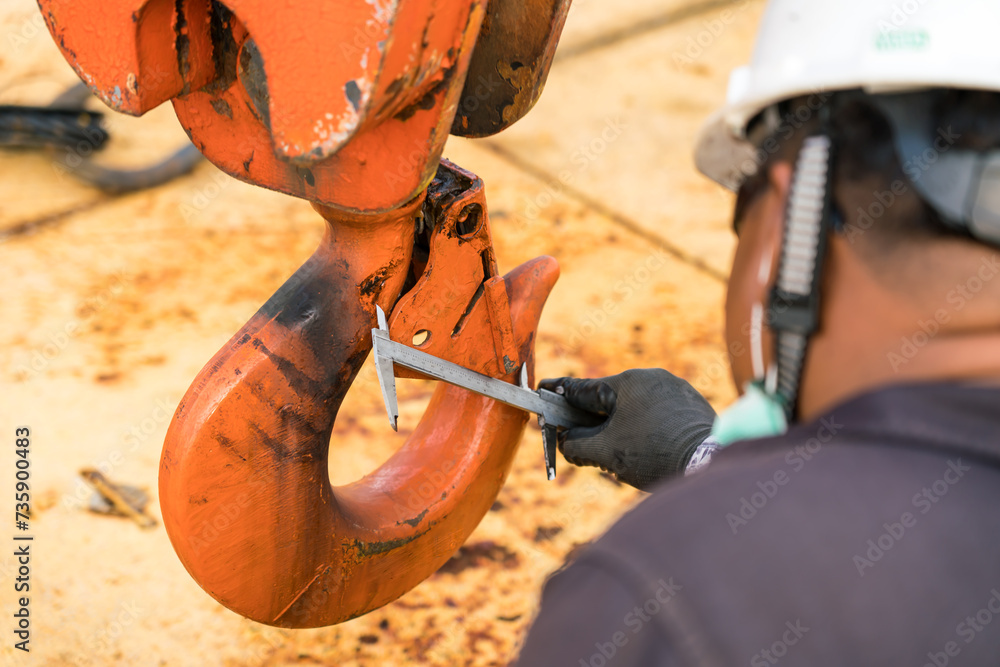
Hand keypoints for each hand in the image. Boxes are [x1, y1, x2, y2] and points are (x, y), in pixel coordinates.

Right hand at [539, 369, 715, 490]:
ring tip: (619, 457)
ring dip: (620, 428)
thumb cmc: (655, 454)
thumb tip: (564, 439)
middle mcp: (652, 378)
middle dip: (592, 422)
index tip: (541, 391)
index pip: (582, 388)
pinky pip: (656, 413)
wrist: (711, 462)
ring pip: (633, 408)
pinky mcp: (691, 404)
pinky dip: (644, 429)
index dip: (558, 394)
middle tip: (580, 444)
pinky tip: (646, 451)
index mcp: (627, 382)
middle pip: (608, 400)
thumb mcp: (606, 452)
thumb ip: (576, 444)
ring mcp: (675, 389)